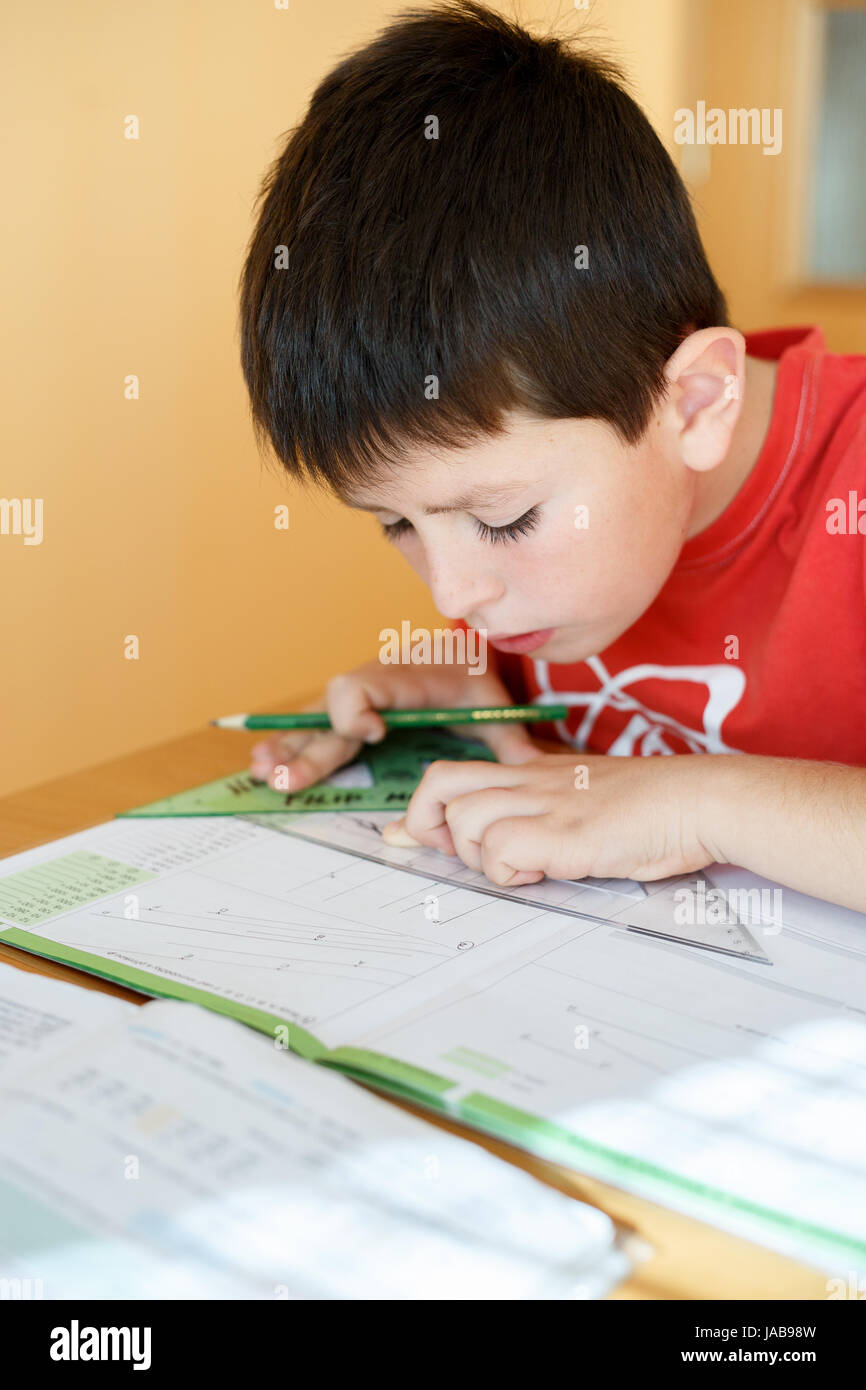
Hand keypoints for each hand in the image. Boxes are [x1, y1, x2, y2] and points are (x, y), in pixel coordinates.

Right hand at [248, 659, 538, 791]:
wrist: (455, 653)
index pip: (363, 684)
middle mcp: (368, 686)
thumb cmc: (469, 677)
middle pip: (329, 716)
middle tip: (286, 779)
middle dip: (308, 748)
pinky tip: (264, 764)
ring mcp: (353, 701)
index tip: (373, 734)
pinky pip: (314, 728)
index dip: (358, 709)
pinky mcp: (347, 714)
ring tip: (262, 772)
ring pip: (313, 724)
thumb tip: (539, 768)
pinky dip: (290, 745)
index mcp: (400, 677)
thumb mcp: (493, 703)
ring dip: (288, 748)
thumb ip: (510, 739)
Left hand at [382, 752, 728, 885]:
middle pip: (439, 786)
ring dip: (483, 856)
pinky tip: (549, 873)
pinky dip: (514, 873)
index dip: (416, 811)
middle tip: (472, 856)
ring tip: (526, 866)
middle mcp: (530, 780)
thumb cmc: (650, 809)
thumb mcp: (583, 798)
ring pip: (466, 821)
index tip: (404, 837)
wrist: (700, 799)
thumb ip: (538, 811)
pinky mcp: (565, 833)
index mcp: (531, 771)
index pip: (449, 774)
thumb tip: (502, 842)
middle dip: (432, 828)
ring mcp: (546, 804)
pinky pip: (504, 851)